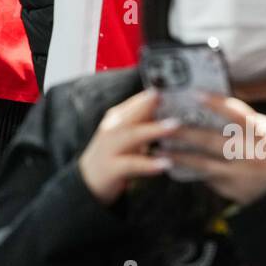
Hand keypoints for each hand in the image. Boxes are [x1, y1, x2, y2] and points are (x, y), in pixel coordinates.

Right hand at [78, 89, 178, 205]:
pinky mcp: (112, 168)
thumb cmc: (116, 153)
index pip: (136, 101)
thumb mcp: (128, 134)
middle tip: (174, 99)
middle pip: (133, 114)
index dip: (154, 94)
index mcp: (117, 117)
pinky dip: (148, 164)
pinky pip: (131, 164)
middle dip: (152, 105)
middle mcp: (112, 129)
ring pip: (132, 135)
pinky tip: (165, 164)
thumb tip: (173, 108)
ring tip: (175, 126)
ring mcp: (110, 148)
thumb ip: (145, 121)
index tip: (177, 86)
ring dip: (154, 130)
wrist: (89, 180)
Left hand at [164, 95, 265, 204]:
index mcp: (261, 134)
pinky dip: (190, 169)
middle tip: (163, 123)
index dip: (216, 103)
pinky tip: (174, 163)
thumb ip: (248, 119)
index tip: (195, 93)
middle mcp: (248, 153)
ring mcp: (238, 174)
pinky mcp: (230, 189)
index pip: (237, 114)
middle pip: (211, 140)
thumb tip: (218, 104)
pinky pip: (206, 177)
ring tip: (159, 149)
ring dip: (179, 156)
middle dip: (185, 132)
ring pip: (202, 163)